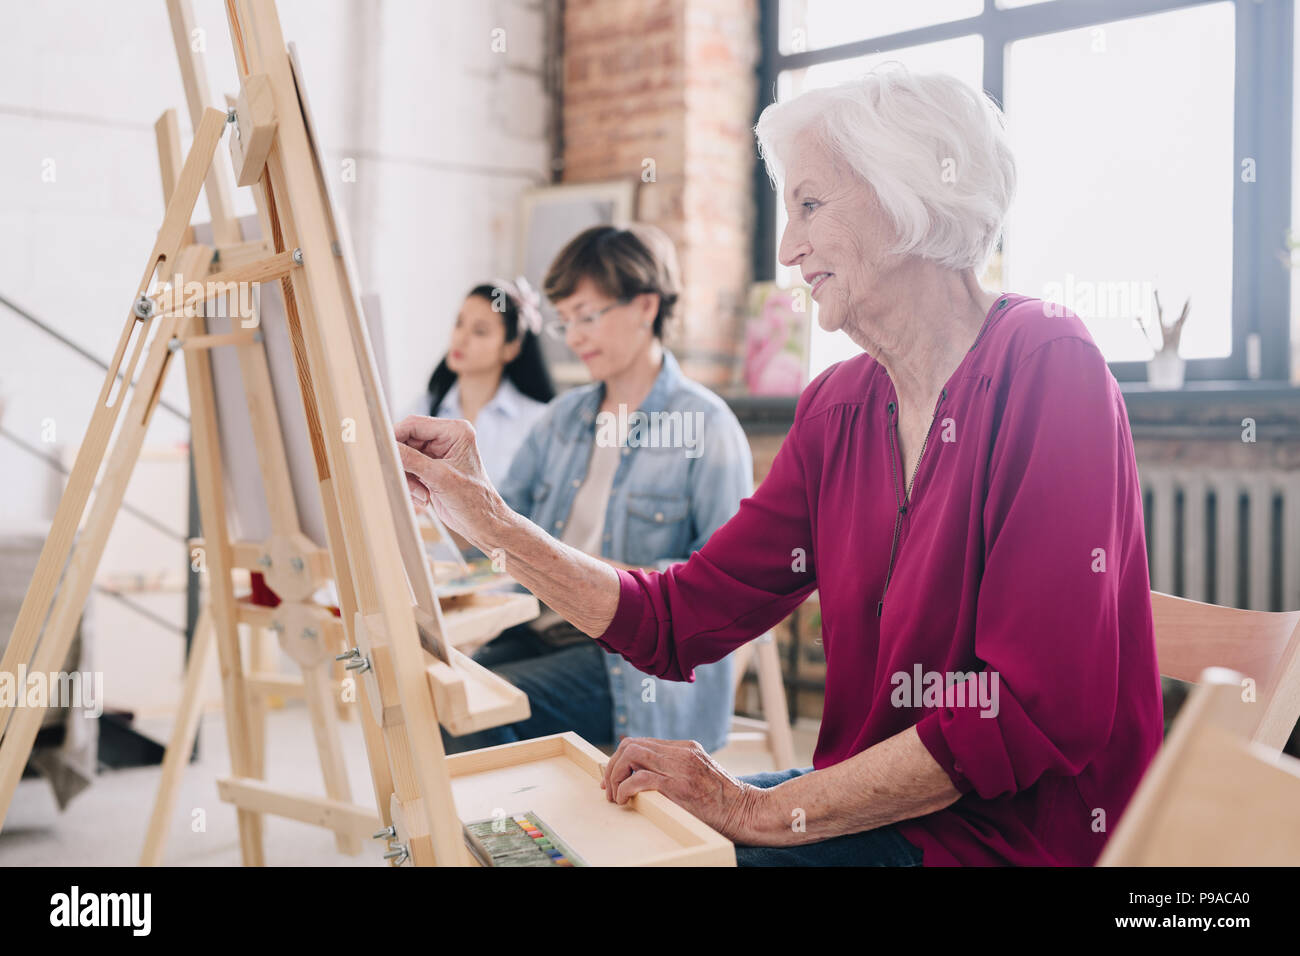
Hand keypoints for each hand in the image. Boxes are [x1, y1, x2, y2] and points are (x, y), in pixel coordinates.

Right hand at [395, 416, 502, 545]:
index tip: (383, 453)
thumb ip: (411, 460)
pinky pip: (409, 469)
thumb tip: (387, 447)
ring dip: (408, 478)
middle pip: (407, 441)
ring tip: (422, 494)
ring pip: (405, 457)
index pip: (414, 424)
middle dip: (404, 464)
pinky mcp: (433, 467)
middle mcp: (447, 438)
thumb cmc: (473, 501)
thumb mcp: (439, 478)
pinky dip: (410, 484)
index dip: (395, 437)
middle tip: (405, 482)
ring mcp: (439, 452)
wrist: (482, 524)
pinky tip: (424, 497)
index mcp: (456, 431)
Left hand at [599, 737, 766, 842]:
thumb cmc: (725, 801)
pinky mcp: (677, 785)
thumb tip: (647, 778)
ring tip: (614, 795)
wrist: (746, 811)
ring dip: (615, 775)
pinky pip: (639, 778)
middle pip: (632, 744)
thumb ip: (679, 770)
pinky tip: (624, 800)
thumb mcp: (702, 775)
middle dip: (613, 765)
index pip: (642, 742)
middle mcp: (681, 752)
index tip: (613, 776)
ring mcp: (679, 766)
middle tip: (607, 786)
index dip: (621, 758)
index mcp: (686, 748)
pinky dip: (624, 788)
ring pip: (631, 755)